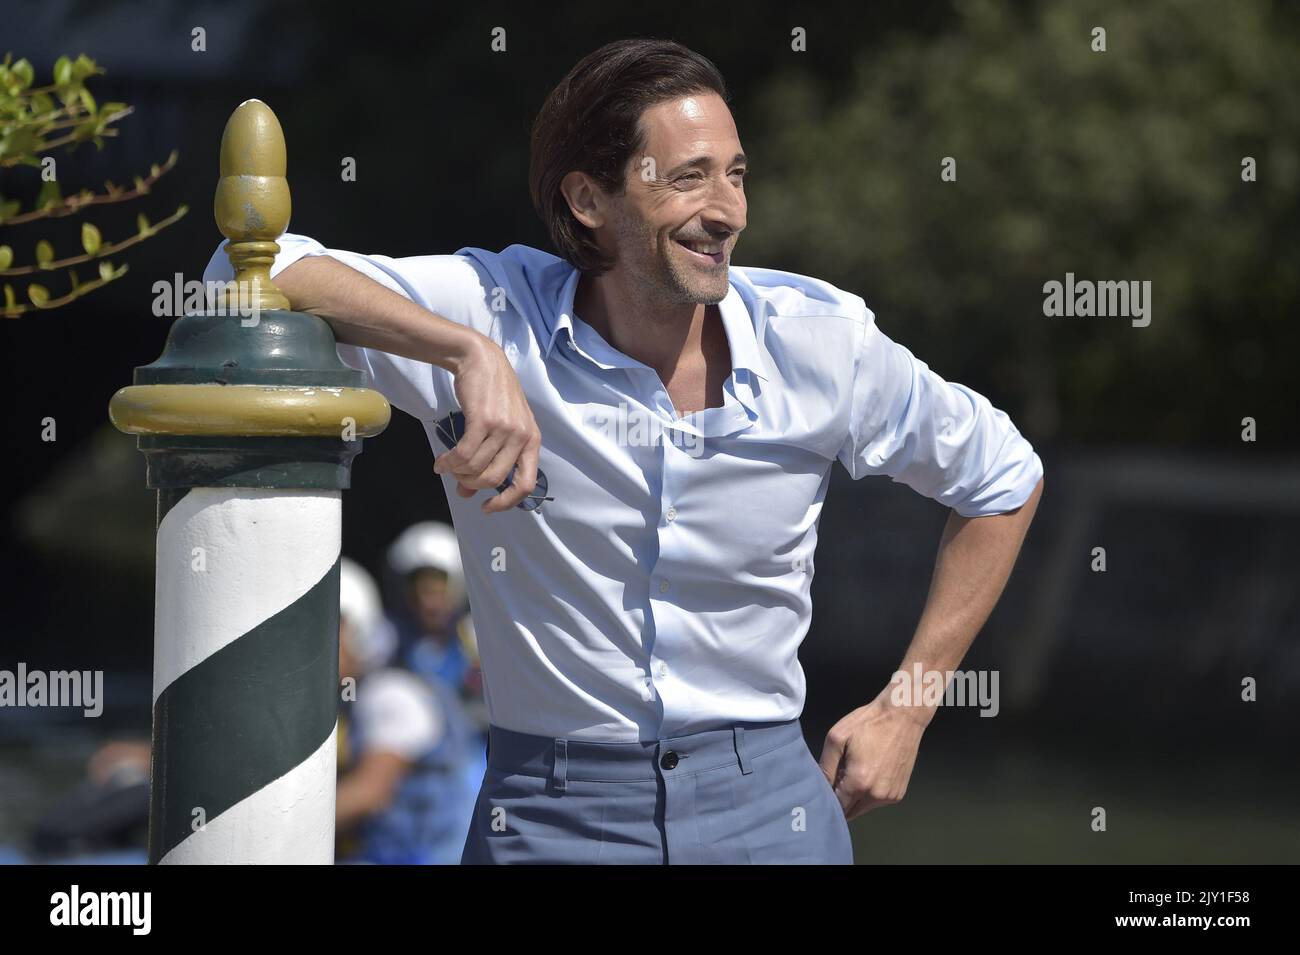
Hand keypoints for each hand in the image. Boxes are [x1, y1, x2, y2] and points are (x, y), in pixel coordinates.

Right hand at [436, 335, 540, 512]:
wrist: (481, 360)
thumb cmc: (493, 395)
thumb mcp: (503, 426)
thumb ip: (490, 459)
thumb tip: (466, 493)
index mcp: (532, 441)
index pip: (526, 484)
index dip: (507, 502)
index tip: (487, 507)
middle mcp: (522, 436)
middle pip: (495, 479)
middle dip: (472, 484)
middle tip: (458, 480)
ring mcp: (504, 428)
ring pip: (476, 467)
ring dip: (457, 472)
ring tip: (446, 466)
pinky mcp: (484, 420)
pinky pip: (464, 454)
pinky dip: (449, 462)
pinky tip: (441, 462)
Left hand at [818, 685, 928, 820]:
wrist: (903, 716)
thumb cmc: (868, 723)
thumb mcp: (837, 738)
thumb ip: (825, 766)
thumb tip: (820, 786)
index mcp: (859, 782)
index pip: (837, 806)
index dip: (827, 798)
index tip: (824, 786)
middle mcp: (876, 795)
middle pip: (850, 812)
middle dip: (840, 800)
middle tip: (838, 779)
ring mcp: (890, 796)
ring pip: (863, 808)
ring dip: (855, 797)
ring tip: (854, 772)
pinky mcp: (899, 793)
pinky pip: (877, 801)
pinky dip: (869, 794)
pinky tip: (869, 772)